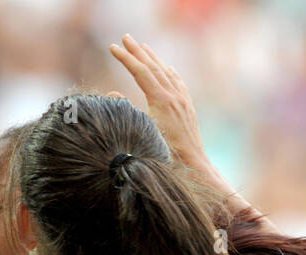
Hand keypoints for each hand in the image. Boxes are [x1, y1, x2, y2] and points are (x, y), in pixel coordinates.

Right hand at [109, 35, 208, 173]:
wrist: (194, 166)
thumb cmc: (167, 156)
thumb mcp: (142, 133)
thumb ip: (126, 112)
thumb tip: (112, 95)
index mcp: (162, 101)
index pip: (141, 72)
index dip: (126, 59)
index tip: (113, 48)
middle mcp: (174, 97)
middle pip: (153, 67)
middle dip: (138, 51)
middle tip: (125, 38)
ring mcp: (183, 101)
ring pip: (166, 73)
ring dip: (153, 58)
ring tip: (143, 47)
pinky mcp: (188, 109)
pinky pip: (178, 83)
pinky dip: (169, 72)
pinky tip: (168, 68)